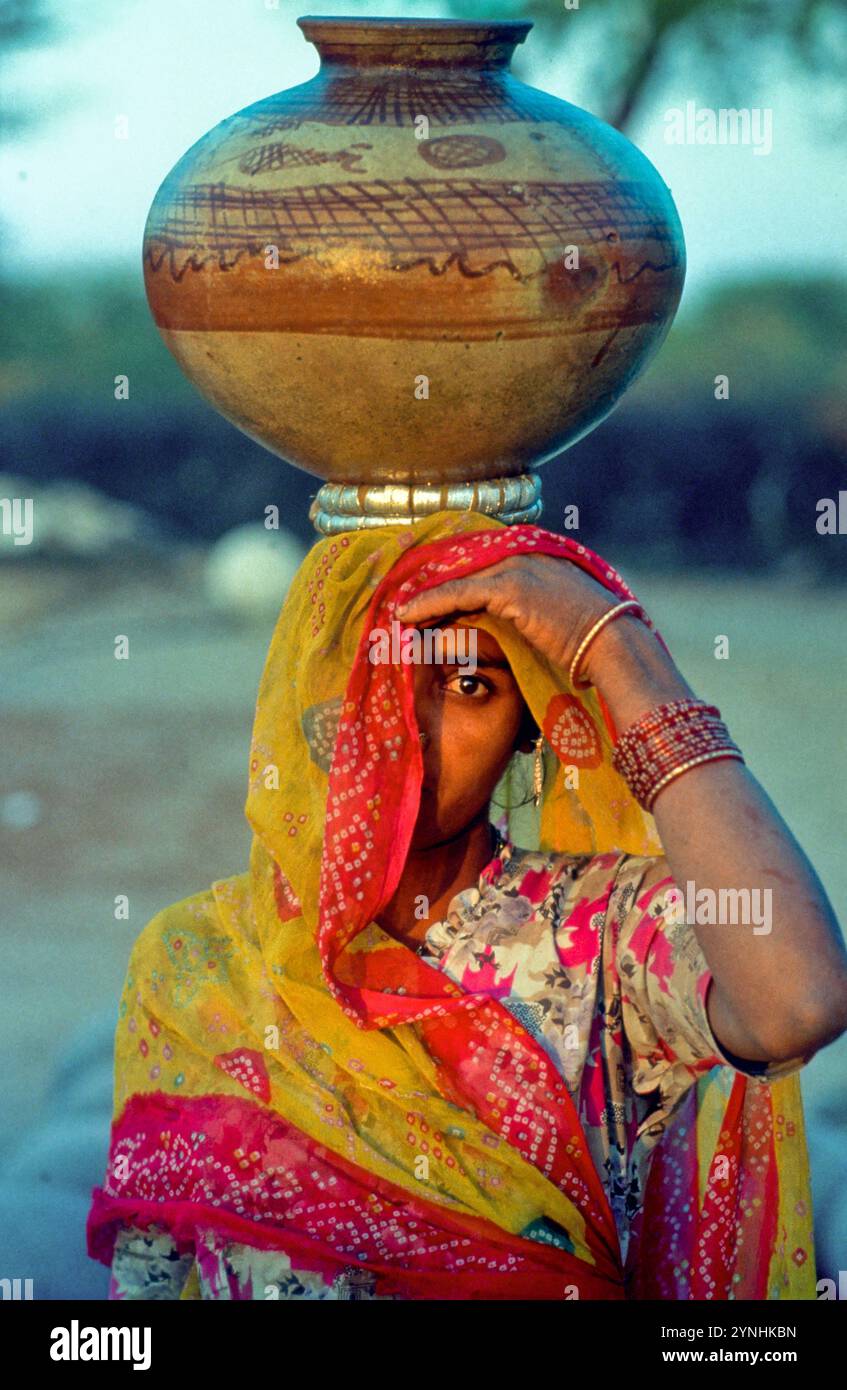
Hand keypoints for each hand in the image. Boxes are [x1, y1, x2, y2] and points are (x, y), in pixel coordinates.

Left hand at [395, 553, 619, 674]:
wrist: (614, 645)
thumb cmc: (594, 642)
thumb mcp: (558, 617)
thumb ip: (532, 609)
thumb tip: (514, 622)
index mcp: (538, 555)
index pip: (481, 562)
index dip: (450, 578)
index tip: (424, 593)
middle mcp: (525, 553)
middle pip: (464, 564)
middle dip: (432, 583)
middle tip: (402, 599)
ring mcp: (518, 566)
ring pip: (456, 578)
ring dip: (424, 596)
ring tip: (399, 611)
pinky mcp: (510, 586)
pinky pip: (457, 594)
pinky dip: (429, 604)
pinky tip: (408, 616)